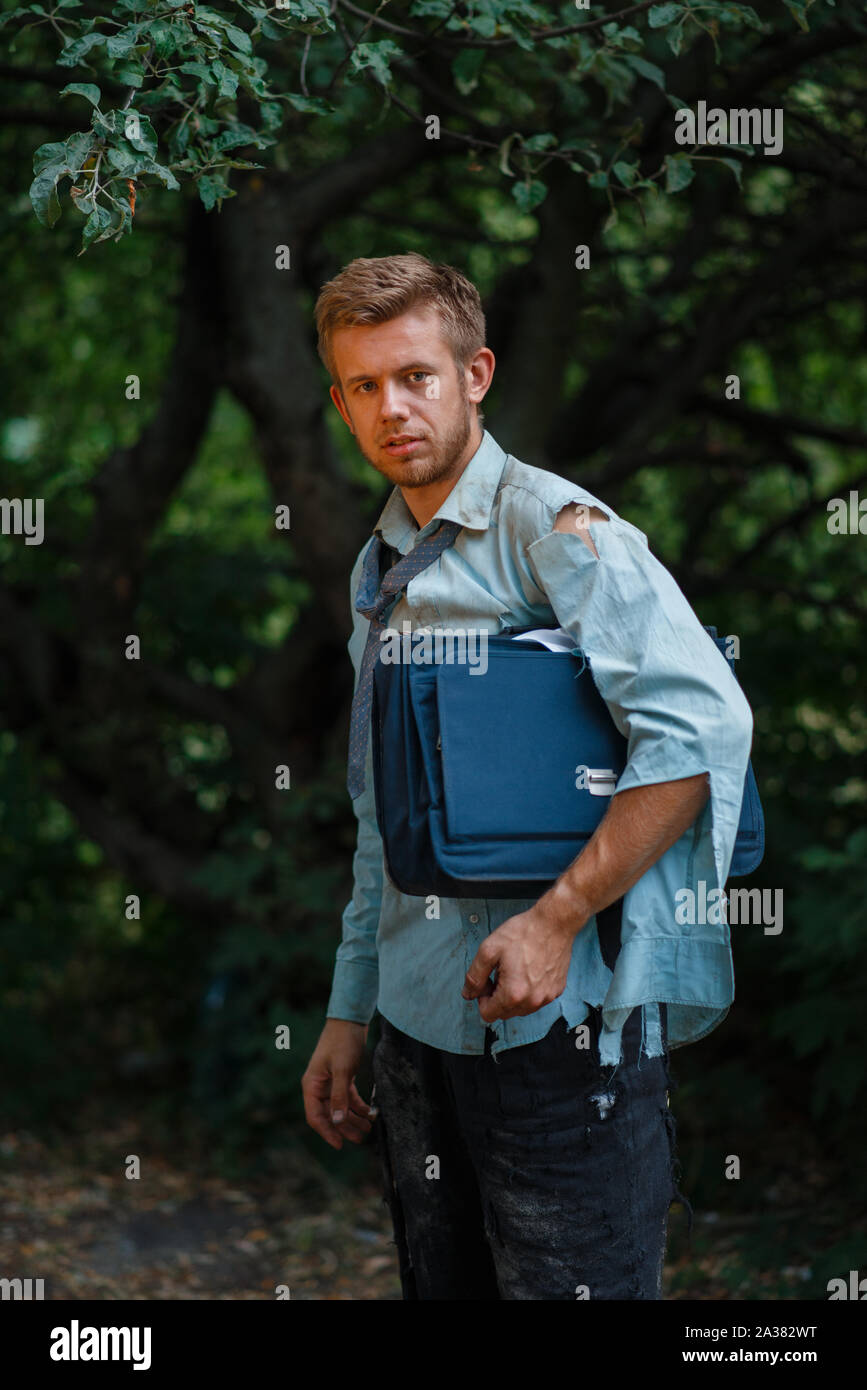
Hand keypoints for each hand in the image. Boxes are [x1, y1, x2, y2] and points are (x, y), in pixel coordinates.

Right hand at [301, 1018, 375, 1149]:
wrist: (351, 1020)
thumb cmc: (342, 1042)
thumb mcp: (343, 1070)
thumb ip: (339, 1096)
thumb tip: (336, 1121)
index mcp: (312, 1085)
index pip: (315, 1116)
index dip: (326, 1132)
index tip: (340, 1145)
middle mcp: (318, 1086)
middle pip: (329, 1115)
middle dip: (344, 1128)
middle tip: (361, 1139)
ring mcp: (330, 1083)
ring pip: (340, 1108)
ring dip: (353, 1119)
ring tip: (368, 1129)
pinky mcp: (342, 1078)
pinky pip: (348, 1098)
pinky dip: (358, 1106)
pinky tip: (369, 1113)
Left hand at [461, 900, 581, 1023]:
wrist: (554, 923)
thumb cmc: (524, 933)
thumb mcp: (489, 950)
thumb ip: (475, 976)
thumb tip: (468, 994)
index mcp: (513, 994)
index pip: (488, 1014)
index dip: (482, 998)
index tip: (488, 980)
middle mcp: (532, 1001)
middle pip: (504, 1014)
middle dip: (497, 998)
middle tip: (500, 973)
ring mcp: (547, 997)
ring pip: (521, 1010)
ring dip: (513, 996)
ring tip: (515, 970)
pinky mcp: (556, 990)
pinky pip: (536, 1001)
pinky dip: (529, 991)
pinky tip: (529, 970)